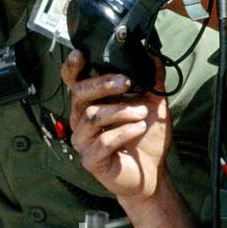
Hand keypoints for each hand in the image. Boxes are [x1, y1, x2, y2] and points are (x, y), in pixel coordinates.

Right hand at [61, 50, 172, 201]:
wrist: (153, 172)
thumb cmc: (147, 137)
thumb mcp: (154, 103)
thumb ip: (152, 80)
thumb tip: (153, 54)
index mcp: (91, 103)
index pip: (74, 82)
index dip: (72, 68)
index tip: (81, 55)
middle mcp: (81, 119)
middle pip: (79, 94)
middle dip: (102, 85)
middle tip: (126, 82)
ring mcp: (83, 140)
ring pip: (92, 116)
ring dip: (121, 111)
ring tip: (142, 113)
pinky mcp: (90, 159)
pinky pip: (103, 141)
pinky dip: (125, 132)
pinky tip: (139, 129)